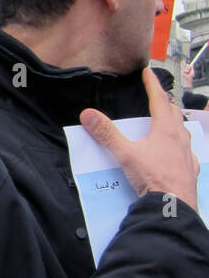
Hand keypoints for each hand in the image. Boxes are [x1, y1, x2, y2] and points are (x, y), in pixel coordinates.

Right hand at [80, 66, 198, 210]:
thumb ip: (107, 134)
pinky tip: (177, 152)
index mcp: (165, 130)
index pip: (159, 100)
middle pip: (174, 113)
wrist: (173, 204)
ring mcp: (187, 154)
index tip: (148, 73)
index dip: (152, 85)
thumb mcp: (126, 154)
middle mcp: (179, 138)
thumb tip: (88, 114)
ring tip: (167, 122)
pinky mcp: (189, 169)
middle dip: (165, 103)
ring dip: (174, 123)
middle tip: (157, 98)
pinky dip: (181, 146)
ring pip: (183, 131)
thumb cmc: (153, 177)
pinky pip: (187, 151)